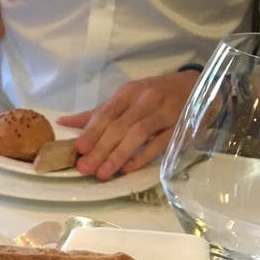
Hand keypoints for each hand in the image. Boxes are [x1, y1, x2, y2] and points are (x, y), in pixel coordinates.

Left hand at [58, 71, 200, 179]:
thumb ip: (97, 114)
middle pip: (120, 126)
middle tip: (85, 168)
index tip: (79, 149)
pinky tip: (128, 169)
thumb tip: (64, 122)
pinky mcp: (180, 128)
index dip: (92, 131)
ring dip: (118, 155)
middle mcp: (145, 100)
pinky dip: (142, 157)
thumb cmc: (155, 95)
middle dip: (101, 149)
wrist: (195, 86)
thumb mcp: (127, 99)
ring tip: (103, 173)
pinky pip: (159, 144)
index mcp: (129, 93)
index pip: (107, 113)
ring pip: (138, 135)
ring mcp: (164, 113)